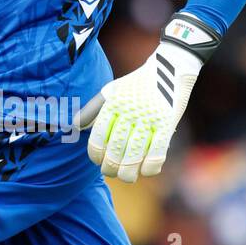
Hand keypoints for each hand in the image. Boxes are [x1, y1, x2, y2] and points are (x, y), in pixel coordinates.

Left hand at [79, 13, 219, 182]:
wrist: (171, 68)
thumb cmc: (136, 83)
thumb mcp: (110, 91)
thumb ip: (92, 110)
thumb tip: (74, 126)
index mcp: (113, 105)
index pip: (98, 138)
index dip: (95, 155)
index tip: (98, 160)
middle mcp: (129, 113)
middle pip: (115, 151)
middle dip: (110, 168)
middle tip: (111, 171)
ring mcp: (149, 119)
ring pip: (134, 157)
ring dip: (128, 173)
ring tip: (126, 176)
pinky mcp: (167, 124)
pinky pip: (157, 154)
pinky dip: (150, 168)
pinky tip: (146, 171)